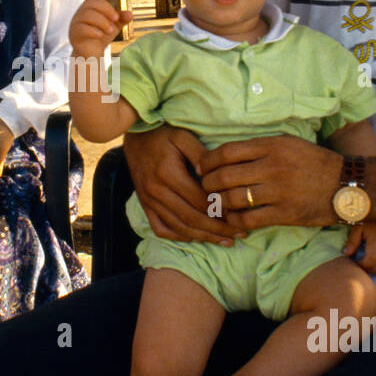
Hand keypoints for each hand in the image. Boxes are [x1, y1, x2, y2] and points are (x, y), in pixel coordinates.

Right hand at [69, 0, 133, 58]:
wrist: (90, 52)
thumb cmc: (102, 35)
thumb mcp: (114, 25)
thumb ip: (121, 18)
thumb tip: (130, 14)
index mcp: (93, 5)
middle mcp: (83, 10)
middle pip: (95, 3)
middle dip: (107, 11)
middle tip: (116, 20)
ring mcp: (76, 20)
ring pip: (90, 16)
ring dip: (103, 23)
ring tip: (110, 30)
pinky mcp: (73, 32)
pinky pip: (84, 28)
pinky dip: (95, 32)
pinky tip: (100, 36)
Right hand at [123, 125, 238, 245]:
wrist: (135, 137)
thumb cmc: (163, 134)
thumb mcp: (184, 137)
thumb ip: (202, 156)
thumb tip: (217, 178)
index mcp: (168, 174)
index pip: (200, 201)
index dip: (221, 210)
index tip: (240, 215)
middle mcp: (157, 192)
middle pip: (192, 218)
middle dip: (218, 230)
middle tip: (239, 234)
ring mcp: (149, 201)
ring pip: (179, 227)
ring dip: (203, 237)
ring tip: (225, 240)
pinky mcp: (145, 205)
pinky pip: (162, 229)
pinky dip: (180, 236)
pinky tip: (197, 237)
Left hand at [199, 135, 343, 230]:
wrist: (346, 185)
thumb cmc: (314, 162)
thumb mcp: (289, 143)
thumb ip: (260, 146)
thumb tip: (226, 154)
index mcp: (272, 146)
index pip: (227, 152)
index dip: (208, 161)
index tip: (201, 168)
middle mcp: (272, 167)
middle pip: (224, 177)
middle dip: (208, 185)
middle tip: (205, 189)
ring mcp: (278, 192)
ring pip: (233, 199)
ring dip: (219, 204)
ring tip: (217, 204)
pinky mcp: (284, 214)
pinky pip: (248, 219)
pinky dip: (235, 220)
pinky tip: (233, 219)